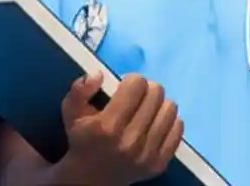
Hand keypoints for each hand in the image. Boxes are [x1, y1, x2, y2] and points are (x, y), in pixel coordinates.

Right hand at [50, 72, 183, 185]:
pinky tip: (156, 122)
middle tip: (138, 96)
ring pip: (170, 108)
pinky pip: (178, 128)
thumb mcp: (71, 112)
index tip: (125, 87)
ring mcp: (147, 154)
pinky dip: (169, 121)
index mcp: (107, 126)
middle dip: (146, 89)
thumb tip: (99, 75)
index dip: (131, 80)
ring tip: (147, 109)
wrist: (91, 179)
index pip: (136, 84)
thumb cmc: (83, 139)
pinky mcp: (159, 163)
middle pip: (156, 93)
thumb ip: (79, 89)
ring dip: (159, 104)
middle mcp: (130, 141)